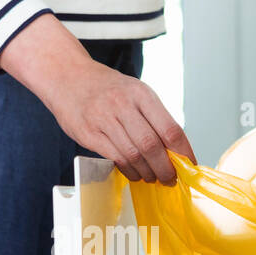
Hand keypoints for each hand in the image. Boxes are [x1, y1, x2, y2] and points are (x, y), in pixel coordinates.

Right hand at [0, 14, 195, 184]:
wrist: (66, 75)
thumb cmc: (108, 88)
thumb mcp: (136, 93)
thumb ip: (155, 118)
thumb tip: (178, 152)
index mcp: (141, 94)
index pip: (171, 130)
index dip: (183, 153)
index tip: (189, 166)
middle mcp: (123, 104)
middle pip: (152, 146)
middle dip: (166, 169)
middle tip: (171, 179)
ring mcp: (103, 119)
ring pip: (135, 156)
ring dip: (148, 173)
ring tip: (154, 177)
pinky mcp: (88, 133)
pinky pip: (116, 159)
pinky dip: (130, 171)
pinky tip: (136, 173)